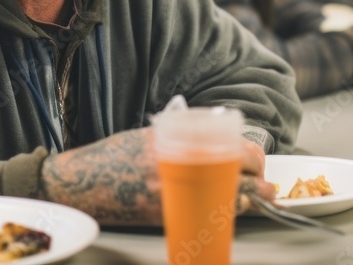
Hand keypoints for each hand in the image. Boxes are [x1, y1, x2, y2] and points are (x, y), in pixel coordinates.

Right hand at [39, 129, 271, 224]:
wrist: (84, 182)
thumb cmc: (115, 154)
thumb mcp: (153, 135)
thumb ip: (182, 137)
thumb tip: (213, 143)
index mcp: (180, 144)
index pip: (235, 153)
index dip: (254, 160)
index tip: (258, 162)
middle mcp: (180, 170)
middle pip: (238, 180)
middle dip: (260, 184)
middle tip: (268, 187)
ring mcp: (175, 196)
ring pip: (228, 204)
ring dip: (249, 202)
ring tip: (260, 200)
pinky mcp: (168, 217)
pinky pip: (206, 218)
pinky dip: (223, 215)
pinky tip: (230, 212)